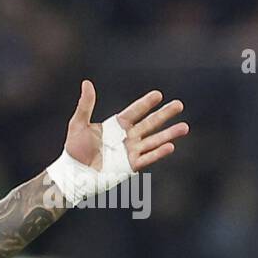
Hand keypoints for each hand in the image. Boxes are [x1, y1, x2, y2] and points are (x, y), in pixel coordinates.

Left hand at [65, 79, 188, 171]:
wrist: (73, 174)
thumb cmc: (74, 150)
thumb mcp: (78, 124)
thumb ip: (85, 105)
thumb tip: (86, 83)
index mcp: (117, 125)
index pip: (135, 111)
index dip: (145, 103)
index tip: (158, 94)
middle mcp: (127, 137)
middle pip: (150, 123)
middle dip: (164, 114)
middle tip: (179, 105)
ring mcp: (130, 151)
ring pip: (153, 140)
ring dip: (169, 134)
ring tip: (184, 127)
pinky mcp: (130, 166)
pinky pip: (147, 158)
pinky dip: (158, 153)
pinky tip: (170, 146)